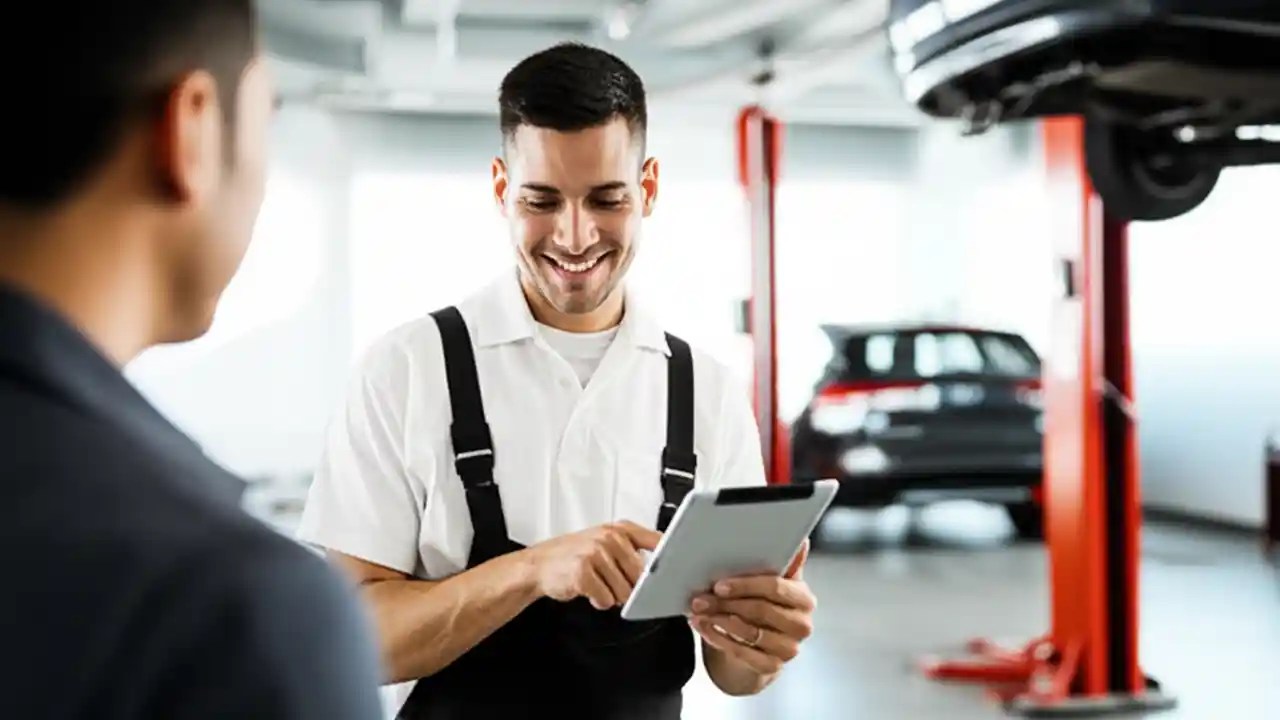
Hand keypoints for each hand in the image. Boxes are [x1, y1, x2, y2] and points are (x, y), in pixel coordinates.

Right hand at [527, 521, 660, 609]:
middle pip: (641, 577)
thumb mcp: (607, 542)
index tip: (675, 570)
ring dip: (612, 595)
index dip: (670, 558)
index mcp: (621, 529)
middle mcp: (610, 538)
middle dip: (630, 587)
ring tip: (598, 583)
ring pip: (624, 592)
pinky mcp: (583, 573)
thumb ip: (634, 550)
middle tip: (613, 581)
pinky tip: (589, 590)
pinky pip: (605, 599)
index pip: (657, 542)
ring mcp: (595, 554)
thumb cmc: (577, 554)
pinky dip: (599, 601)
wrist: (541, 563)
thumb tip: (663, 569)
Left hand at [689, 539, 815, 676]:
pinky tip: (704, 628)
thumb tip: (801, 541)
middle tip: (700, 598)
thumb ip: (783, 563)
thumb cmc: (763, 605)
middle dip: (726, 603)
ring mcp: (789, 648)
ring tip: (698, 612)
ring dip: (718, 621)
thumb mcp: (771, 582)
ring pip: (749, 632)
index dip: (746, 585)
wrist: (761, 645)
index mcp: (803, 598)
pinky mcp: (772, 666)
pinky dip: (719, 639)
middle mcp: (801, 625)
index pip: (776, 588)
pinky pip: (742, 653)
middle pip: (761, 610)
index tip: (720, 585)